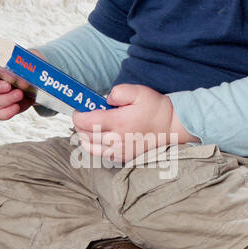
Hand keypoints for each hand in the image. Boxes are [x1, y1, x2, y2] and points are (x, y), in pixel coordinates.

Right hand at [0, 62, 33, 120]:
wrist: (34, 83)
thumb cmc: (24, 67)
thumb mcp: (23, 58)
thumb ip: (19, 58)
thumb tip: (22, 62)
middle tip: (8, 85)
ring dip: (7, 99)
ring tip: (20, 93)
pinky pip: (0, 114)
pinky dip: (8, 111)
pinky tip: (16, 106)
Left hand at [73, 83, 194, 163]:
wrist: (169, 126)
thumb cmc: (154, 107)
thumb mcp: (139, 91)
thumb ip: (119, 92)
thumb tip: (105, 99)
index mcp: (118, 122)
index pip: (86, 122)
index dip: (78, 115)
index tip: (79, 110)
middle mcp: (116, 139)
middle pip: (85, 135)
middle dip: (79, 125)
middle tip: (82, 116)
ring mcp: (119, 150)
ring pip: (90, 148)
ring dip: (84, 137)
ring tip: (88, 128)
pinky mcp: (123, 157)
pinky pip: (101, 155)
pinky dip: (95, 147)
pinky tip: (99, 138)